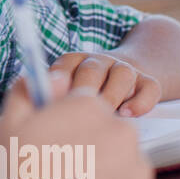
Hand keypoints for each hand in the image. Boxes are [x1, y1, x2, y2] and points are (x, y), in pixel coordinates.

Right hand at [0, 69, 153, 178]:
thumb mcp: (10, 126)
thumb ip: (29, 91)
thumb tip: (55, 77)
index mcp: (89, 106)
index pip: (87, 106)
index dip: (67, 124)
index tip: (54, 144)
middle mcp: (122, 132)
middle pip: (109, 134)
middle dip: (89, 148)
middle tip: (60, 173)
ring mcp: (137, 170)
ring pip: (122, 167)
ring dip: (103, 176)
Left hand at [9, 51, 160, 115]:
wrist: (120, 85)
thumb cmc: (77, 103)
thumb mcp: (54, 95)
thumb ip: (38, 93)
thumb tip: (30, 91)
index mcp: (73, 62)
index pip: (65, 64)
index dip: (59, 81)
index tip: (54, 101)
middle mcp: (99, 61)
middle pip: (92, 69)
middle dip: (85, 94)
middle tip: (78, 117)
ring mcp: (124, 70)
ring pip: (123, 74)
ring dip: (113, 96)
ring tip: (104, 117)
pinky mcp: (147, 82)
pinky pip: (149, 87)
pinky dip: (139, 101)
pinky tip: (126, 115)